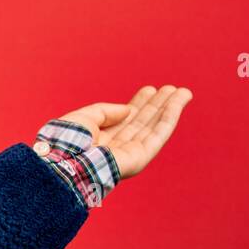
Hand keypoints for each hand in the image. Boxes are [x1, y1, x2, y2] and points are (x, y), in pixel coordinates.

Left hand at [54, 85, 192, 179]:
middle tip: (172, 88)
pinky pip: (159, 134)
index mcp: (101, 138)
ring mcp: (130, 153)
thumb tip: (128, 109)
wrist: (65, 160)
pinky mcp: (141, 157)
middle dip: (158, 105)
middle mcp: (117, 146)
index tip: (151, 89)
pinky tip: (178, 103)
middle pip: (143, 122)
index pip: (126, 119)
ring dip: (170, 109)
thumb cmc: (68, 141)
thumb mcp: (84, 117)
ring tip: (183, 92)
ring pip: (155, 126)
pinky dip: (170, 117)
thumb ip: (106, 111)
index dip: (140, 103)